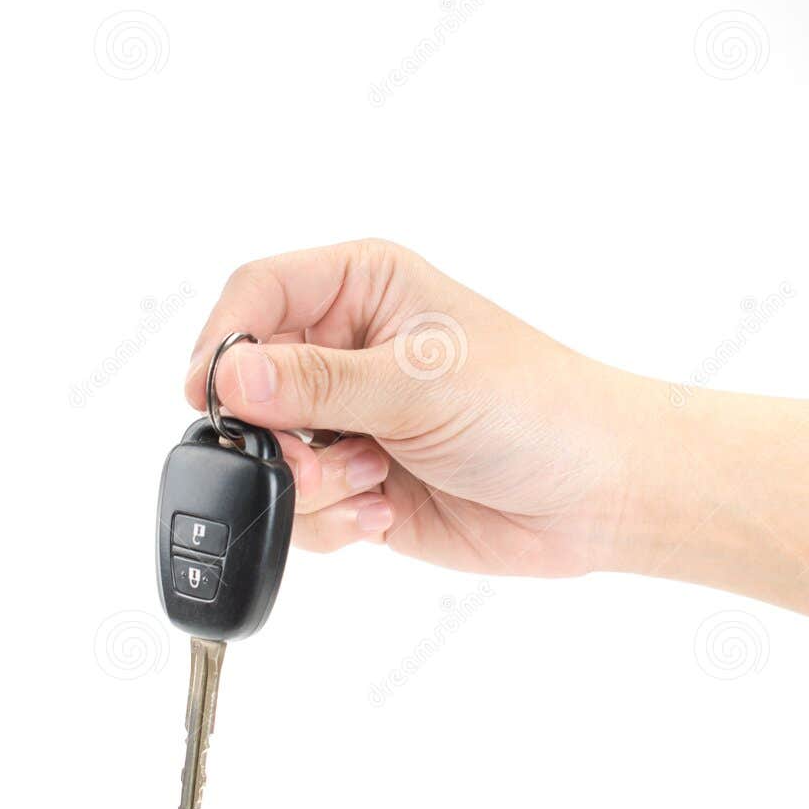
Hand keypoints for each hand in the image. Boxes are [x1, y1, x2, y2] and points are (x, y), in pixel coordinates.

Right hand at [183, 240, 636, 576]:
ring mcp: (348, 420)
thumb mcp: (422, 382)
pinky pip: (298, 508)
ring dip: (309, 484)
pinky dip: (331, 521)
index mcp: (362, 287)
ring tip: (373, 482)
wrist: (595, 496)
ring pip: (266, 456)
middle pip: (248, 385)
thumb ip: (319, 382)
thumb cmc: (536, 409)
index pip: (256, 294)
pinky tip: (385, 511)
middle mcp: (345, 349)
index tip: (213, 396)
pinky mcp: (354, 483)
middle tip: (315, 458)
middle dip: (273, 436)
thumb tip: (231, 374)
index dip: (224, 343)